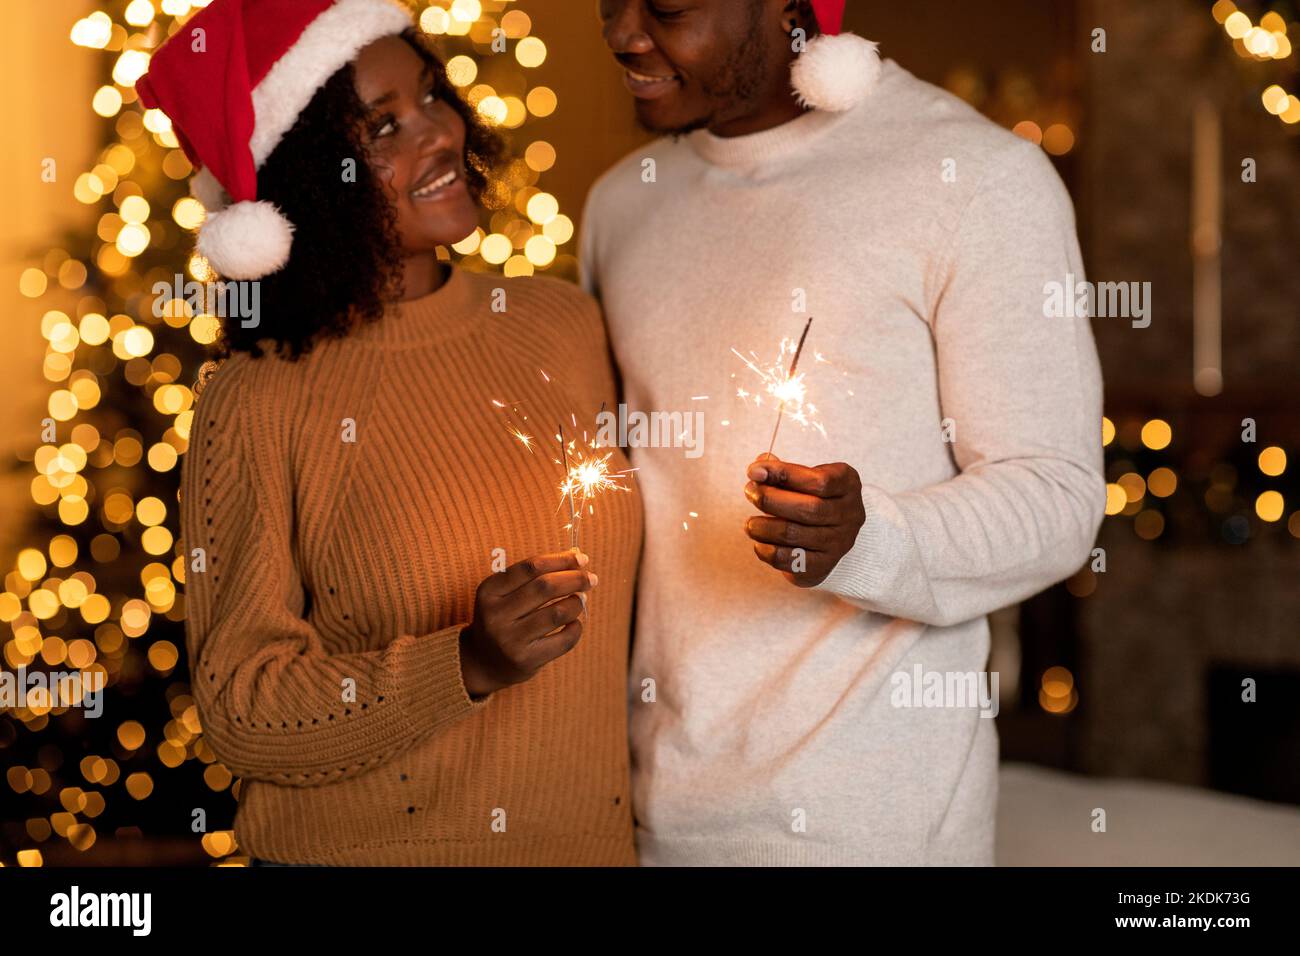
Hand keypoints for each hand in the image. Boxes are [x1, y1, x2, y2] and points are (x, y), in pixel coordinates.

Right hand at [459, 549, 596, 697]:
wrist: (483, 663)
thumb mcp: (505, 594)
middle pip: (546, 587)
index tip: (581, 558)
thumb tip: (576, 556)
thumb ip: (535, 575)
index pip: (531, 567)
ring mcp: (510, 640)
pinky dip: (576, 628)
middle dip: (575, 579)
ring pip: (558, 613)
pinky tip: (574, 624)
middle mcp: (496, 615)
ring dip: (577, 603)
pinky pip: (564, 640)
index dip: (560, 560)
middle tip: (591, 578)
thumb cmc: (504, 618)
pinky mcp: (525, 661)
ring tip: (581, 600)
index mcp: (489, 591)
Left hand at [743, 455, 865, 587]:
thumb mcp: (807, 477)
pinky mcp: (822, 566)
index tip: (754, 470)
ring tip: (750, 523)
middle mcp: (849, 515)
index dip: (783, 474)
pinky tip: (759, 542)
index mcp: (848, 485)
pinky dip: (767, 550)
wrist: (832, 534)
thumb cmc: (814, 498)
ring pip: (794, 534)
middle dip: (770, 499)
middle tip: (750, 493)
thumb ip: (784, 472)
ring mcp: (838, 543)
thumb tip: (758, 469)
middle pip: (808, 509)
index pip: (819, 481)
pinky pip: (789, 560)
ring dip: (763, 527)